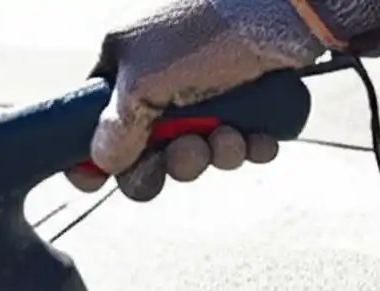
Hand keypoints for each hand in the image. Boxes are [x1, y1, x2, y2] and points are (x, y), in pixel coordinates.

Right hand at [71, 0, 379, 200]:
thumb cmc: (207, 32)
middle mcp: (162, 76)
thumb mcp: (147, 78)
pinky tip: (260, 139)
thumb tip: (102, 161)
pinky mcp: (247, 100)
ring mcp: (206, 89)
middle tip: (191, 151)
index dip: (94, 155)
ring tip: (231, 136)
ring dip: (215, 155)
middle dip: (173, 160)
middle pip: (150, 148)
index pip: (94, 118)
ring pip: (198, 149)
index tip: (95, 183)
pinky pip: (239, 142)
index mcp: (126, 61)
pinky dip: (249, 147)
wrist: (285, 12)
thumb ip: (117, 124)